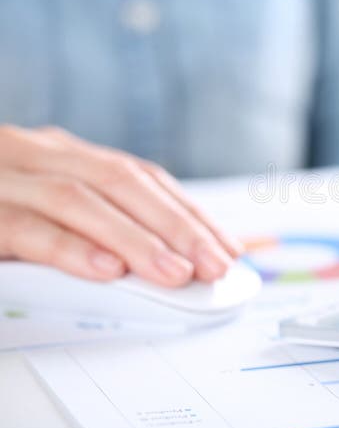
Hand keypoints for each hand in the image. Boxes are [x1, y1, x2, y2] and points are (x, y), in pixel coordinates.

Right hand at [0, 126, 242, 285]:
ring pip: (80, 200)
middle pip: (123, 182)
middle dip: (177, 224)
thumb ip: (93, 219)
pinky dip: (70, 248)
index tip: (228, 243)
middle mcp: (35, 155)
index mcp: (60, 153)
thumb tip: (165, 254)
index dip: (189, 210)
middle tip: (216, 263)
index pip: (142, 176)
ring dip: (135, 238)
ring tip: (176, 274)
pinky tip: (108, 271)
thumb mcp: (43, 200)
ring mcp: (2, 178)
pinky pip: (25, 227)